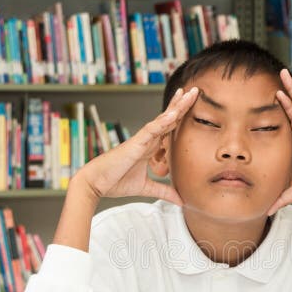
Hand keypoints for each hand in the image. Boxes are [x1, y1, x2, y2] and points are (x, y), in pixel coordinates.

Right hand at [77, 86, 198, 203]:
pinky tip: (174, 113)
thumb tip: (182, 201)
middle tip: (196, 90)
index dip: (181, 117)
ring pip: (162, 119)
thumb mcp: (147, 188)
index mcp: (150, 147)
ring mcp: (142, 139)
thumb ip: (164, 191)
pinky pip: (151, 129)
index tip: (194, 106)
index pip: (170, 129)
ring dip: (176, 106)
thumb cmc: (116, 181)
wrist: (95, 183)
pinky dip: (163, 122)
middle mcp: (147, 139)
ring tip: (188, 93)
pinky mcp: (135, 143)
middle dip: (182, 104)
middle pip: (169, 118)